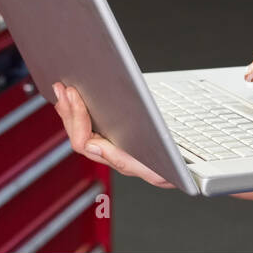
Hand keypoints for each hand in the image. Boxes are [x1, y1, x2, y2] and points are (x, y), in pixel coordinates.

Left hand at [51, 81, 174, 188]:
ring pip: (82, 130)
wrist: (190, 163)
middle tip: (63, 87)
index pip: (85, 144)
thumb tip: (91, 147)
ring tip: (62, 89)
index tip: (74, 97)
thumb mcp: (156, 165)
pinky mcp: (117, 134)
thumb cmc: (177, 163)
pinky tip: (75, 98)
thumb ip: (124, 160)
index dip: (77, 120)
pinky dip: (80, 110)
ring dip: (70, 109)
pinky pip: (91, 125)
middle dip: (69, 110)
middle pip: (79, 136)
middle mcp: (113, 156)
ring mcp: (113, 146)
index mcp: (121, 162)